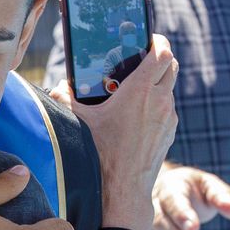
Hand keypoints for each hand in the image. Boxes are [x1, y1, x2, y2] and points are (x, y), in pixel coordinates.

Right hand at [50, 34, 178, 229]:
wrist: (122, 191)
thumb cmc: (100, 155)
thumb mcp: (77, 123)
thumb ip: (64, 99)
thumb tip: (58, 87)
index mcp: (139, 91)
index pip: (162, 52)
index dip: (158, 40)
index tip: (147, 38)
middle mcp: (159, 101)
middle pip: (171, 65)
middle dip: (159, 57)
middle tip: (140, 58)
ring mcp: (168, 118)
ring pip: (169, 88)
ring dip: (157, 82)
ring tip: (134, 88)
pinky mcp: (169, 132)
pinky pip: (167, 108)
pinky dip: (156, 103)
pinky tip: (137, 114)